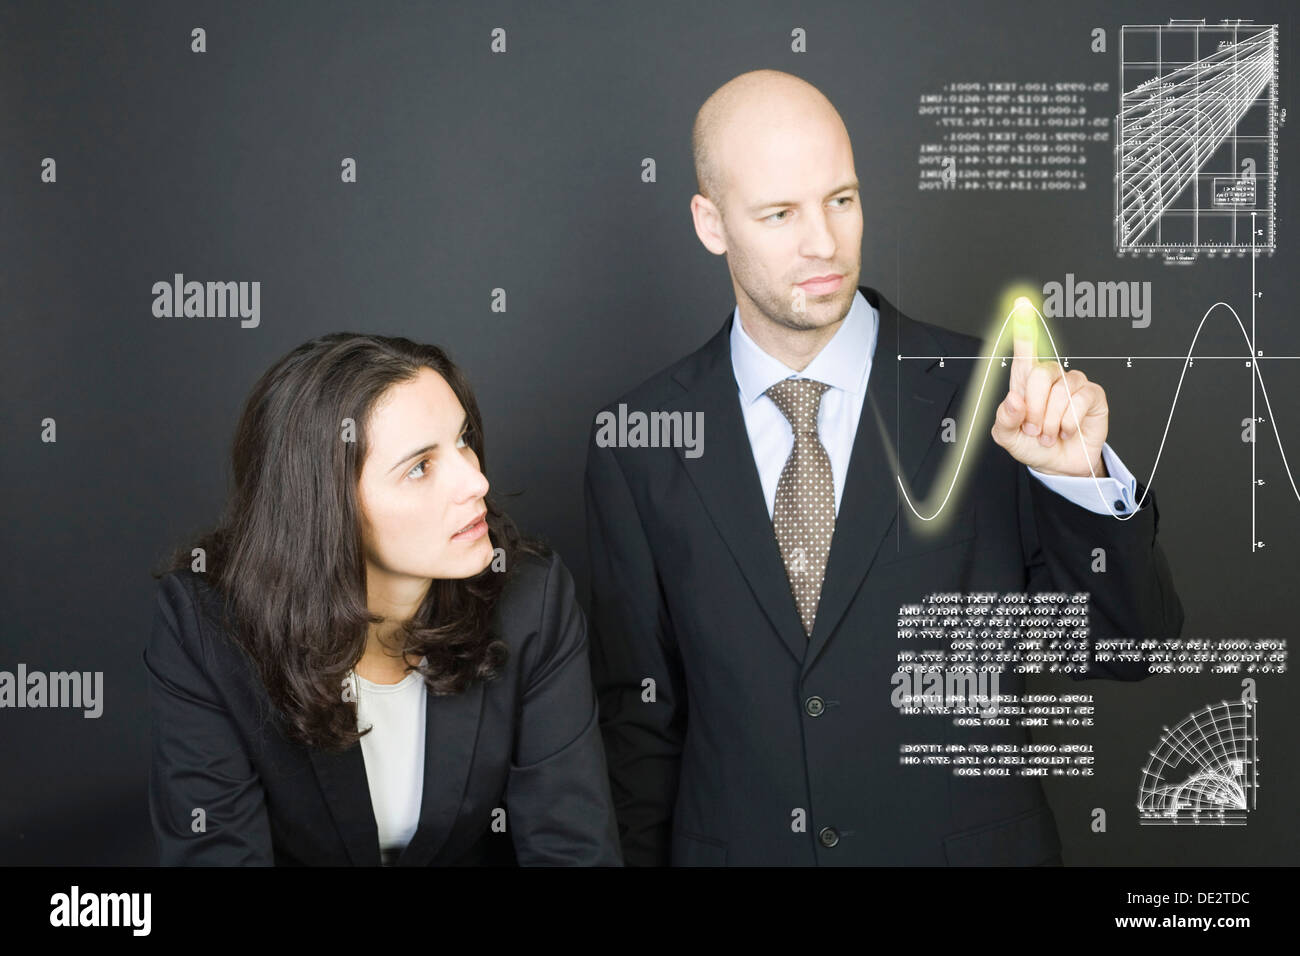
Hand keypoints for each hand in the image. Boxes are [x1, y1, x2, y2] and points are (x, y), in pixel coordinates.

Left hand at [990, 305, 1108, 477]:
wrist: (1059, 465)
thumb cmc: (1033, 446)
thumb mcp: (1008, 437)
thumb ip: (1004, 419)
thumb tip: (1013, 400)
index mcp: (1025, 383)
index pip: (1024, 351)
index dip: (1024, 328)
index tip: (1021, 304)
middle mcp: (1050, 377)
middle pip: (1039, 373)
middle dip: (1034, 408)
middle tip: (1034, 429)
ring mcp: (1072, 384)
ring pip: (1059, 392)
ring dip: (1051, 421)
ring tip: (1050, 434)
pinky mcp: (1092, 395)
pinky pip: (1079, 400)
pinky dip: (1069, 423)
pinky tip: (1067, 431)